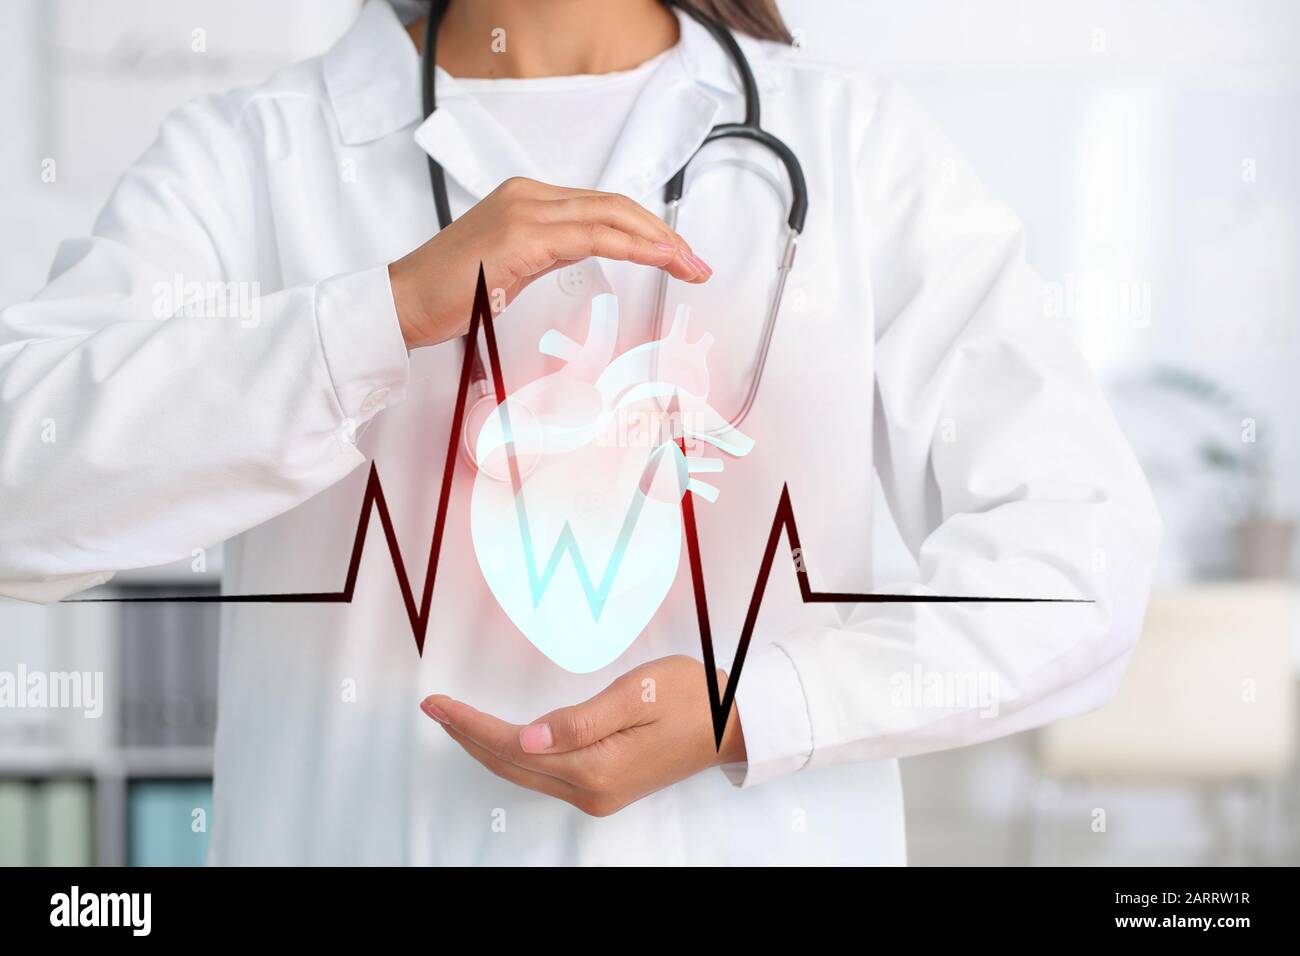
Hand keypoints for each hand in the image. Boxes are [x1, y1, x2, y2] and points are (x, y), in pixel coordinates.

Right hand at [388, 177, 711, 349]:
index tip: (678, 256)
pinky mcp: (522, 235)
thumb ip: (548, 254)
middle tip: (697, 264)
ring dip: (659, 241)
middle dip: (664, 234)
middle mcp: (529, 196)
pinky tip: (659, 259)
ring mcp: (526, 211)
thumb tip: (584, 255)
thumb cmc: (449, 294)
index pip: (603, 208)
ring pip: (611, 215)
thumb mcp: (512, 267)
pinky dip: (633, 245)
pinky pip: (593, 235)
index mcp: (528, 200)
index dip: (647, 229)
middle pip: (615, 206)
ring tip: (689, 265)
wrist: (403, 303)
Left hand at [420, 655, 745, 816]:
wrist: (734, 725)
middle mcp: (591, 791)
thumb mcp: (637, 696)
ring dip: (486, 747)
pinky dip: (513, 755)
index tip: (439, 704)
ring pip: (525, 772)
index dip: (472, 725)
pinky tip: (500, 740)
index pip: (515, 746)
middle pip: (512, 765)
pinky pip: (544, 774)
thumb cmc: (691, 699)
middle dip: (469, 737)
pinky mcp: (604, 788)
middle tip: (434, 708)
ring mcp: (598, 794)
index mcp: (596, 768)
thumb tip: (525, 738)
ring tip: (454, 720)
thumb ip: (578, 720)